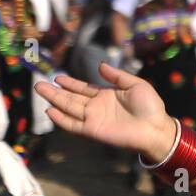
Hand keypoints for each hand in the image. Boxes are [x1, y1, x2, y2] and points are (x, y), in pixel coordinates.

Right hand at [33, 62, 173, 160]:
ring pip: (69, 108)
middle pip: (71, 98)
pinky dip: (61, 119)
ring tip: (40, 91)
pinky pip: (74, 124)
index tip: (58, 78)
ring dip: (54, 100)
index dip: (70, 84)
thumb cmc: (150, 106)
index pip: (83, 89)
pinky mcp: (93, 130)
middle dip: (55, 91)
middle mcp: (97, 107)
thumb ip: (117, 76)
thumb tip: (100, 65)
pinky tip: (50, 111)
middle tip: (40, 84)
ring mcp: (93, 119)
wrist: (156, 127)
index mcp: (106, 96)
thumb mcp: (135, 84)